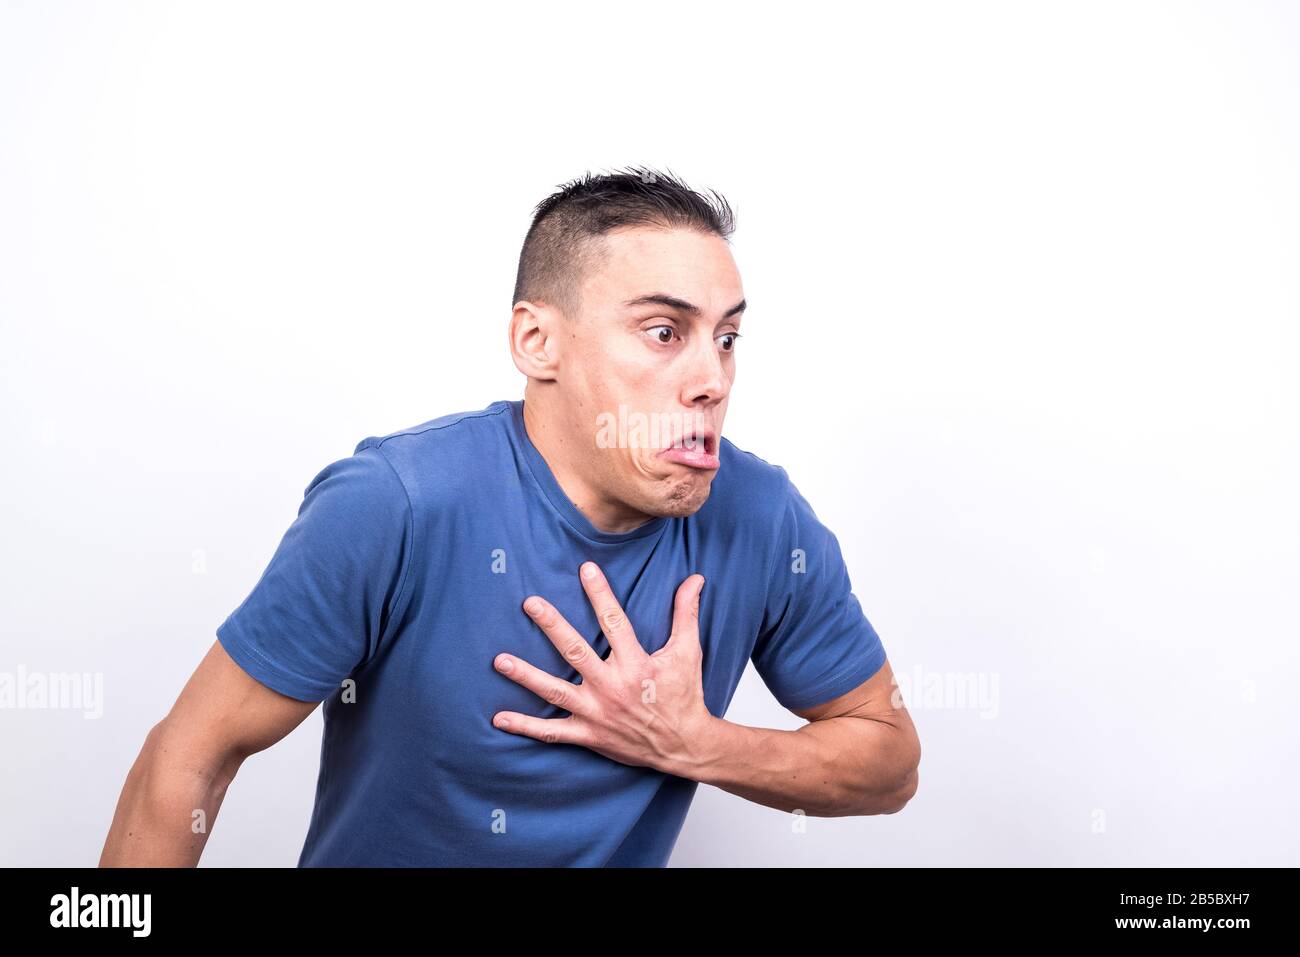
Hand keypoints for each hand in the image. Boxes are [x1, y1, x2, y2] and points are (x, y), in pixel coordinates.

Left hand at [491, 561, 716, 774]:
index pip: (614, 621)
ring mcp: (597, 712)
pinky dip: (525, 726)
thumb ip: (685, 614)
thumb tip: (695, 579)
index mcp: (636, 664)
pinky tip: (499, 718)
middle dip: (552, 626)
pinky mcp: (589, 735)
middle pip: (576, 651)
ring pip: (555, 691)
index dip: (600, 593)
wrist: (685, 746)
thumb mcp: (688, 652)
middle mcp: (612, 686)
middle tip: (530, 604)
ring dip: (526, 675)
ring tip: (500, 660)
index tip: (585, 569)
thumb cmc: (685, 696)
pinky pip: (552, 732)